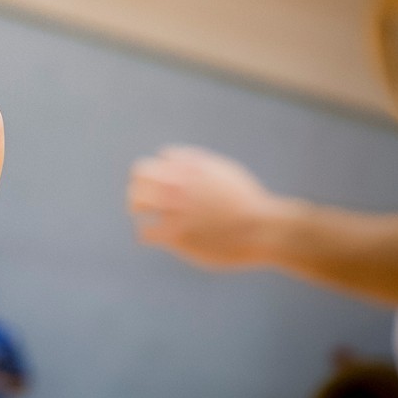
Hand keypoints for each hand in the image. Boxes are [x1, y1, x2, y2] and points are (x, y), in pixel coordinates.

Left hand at [126, 146, 287, 268]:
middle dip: (139, 185)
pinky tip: (148, 238)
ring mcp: (174, 209)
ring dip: (136, 207)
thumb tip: (174, 160)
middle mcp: (178, 184)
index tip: (161, 183)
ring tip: (140, 213)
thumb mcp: (224, 172)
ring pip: (137, 201)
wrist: (260, 229)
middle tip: (141, 197)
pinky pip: (145, 232)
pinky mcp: (174, 235)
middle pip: (139, 175)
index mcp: (190, 167)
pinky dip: (144, 234)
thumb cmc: (248, 203)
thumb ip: (198, 164)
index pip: (157, 160)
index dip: (158, 172)